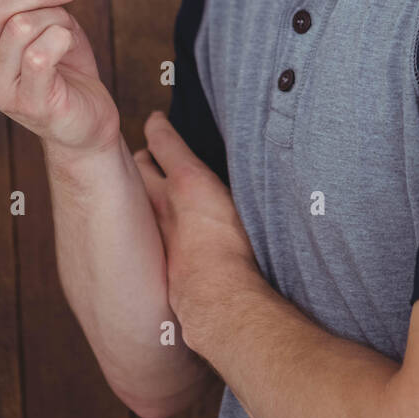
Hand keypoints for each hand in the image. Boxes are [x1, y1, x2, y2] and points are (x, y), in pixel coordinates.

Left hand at [133, 111, 259, 348]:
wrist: (217, 296)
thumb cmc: (239, 249)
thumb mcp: (248, 200)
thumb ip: (250, 176)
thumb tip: (281, 167)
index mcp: (188, 180)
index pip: (163, 140)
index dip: (158, 127)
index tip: (156, 121)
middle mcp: (162, 202)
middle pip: (140, 167)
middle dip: (143, 159)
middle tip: (150, 156)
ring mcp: (154, 232)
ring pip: (137, 200)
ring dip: (141, 192)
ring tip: (150, 191)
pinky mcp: (156, 259)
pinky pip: (145, 233)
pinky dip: (148, 227)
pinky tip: (161, 235)